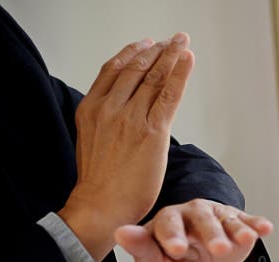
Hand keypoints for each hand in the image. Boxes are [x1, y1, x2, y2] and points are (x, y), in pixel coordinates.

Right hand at [59, 34, 194, 261]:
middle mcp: (109, 108)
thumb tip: (124, 110)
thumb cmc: (100, 181)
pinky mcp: (152, 132)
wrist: (102, 205)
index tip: (147, 44)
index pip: (113, 70)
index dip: (132, 53)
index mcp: (91, 108)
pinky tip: (188, 61)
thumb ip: (106, 120)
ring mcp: (131, 118)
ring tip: (182, 43)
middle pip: (136, 69)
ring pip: (154, 77)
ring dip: (171, 56)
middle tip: (173, 40)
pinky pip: (169, 94)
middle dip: (157, 50)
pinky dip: (180, 74)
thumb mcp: (92, 140)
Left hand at [114, 199, 272, 261]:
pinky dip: (257, 224)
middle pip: (202, 221)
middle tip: (218, 249)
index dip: (173, 236)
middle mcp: (194, 213)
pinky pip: (248, 220)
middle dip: (211, 234)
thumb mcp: (157, 257)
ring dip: (237, 230)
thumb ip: (142, 248)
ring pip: (227, 221)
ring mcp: (218, 215)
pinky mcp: (238, 220)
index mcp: (170, 219)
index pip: (168, 224)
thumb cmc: (177, 250)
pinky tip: (265, 228)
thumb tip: (120, 233)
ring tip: (245, 241)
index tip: (176, 250)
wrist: (201, 245)